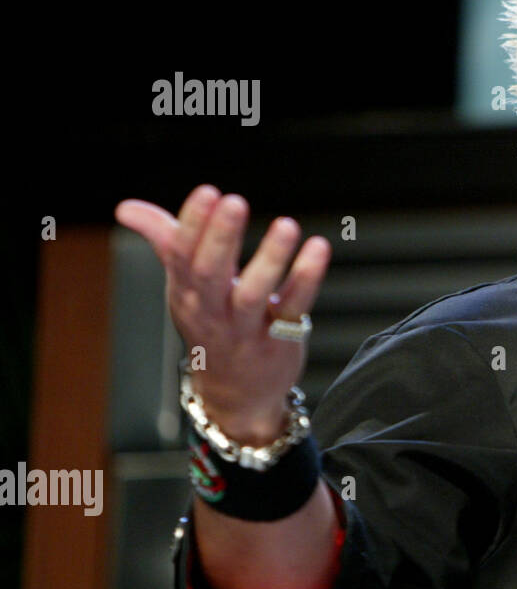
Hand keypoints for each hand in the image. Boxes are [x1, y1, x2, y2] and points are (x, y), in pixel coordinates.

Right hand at [114, 184, 331, 443]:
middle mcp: (211, 311)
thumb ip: (165, 241)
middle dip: (221, 238)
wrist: (235, 397)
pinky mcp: (279, 339)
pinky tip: (318, 249)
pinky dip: (307, 278)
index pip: (182, 256)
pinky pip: (293, 307)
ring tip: (287, 225)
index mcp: (186, 293)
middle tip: (235, 202)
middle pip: (210, 274)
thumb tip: (126, 207)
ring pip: (253, 295)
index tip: (208, 191)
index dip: (193, 223)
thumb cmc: (211, 328)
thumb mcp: (184, 287)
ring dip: (270, 259)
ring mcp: (245, 329)